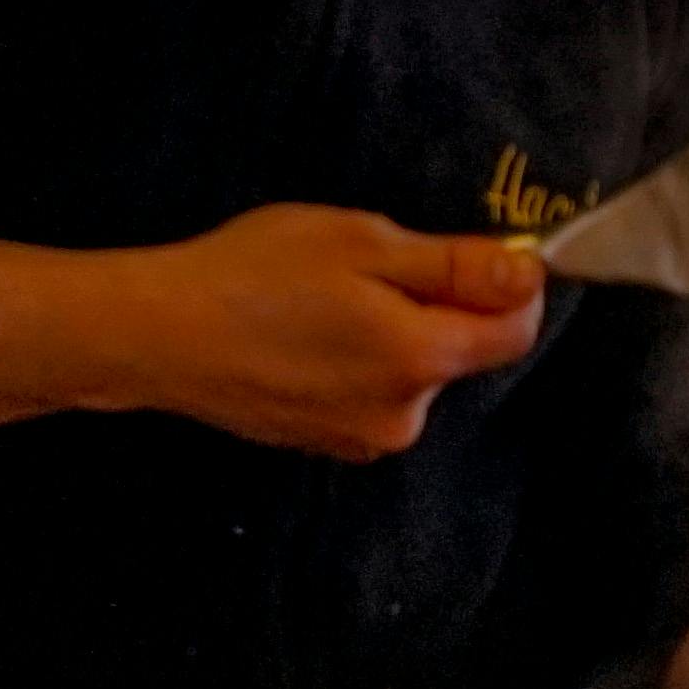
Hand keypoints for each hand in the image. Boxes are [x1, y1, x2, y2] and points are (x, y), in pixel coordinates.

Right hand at [122, 204, 546, 462]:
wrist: (159, 335)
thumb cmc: (254, 275)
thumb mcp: (361, 243)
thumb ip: (454, 266)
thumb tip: (529, 277)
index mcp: (420, 359)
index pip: (516, 331)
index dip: (507, 285)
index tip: (465, 253)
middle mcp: (402, 416)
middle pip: (458, 352)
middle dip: (428, 307)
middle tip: (356, 270)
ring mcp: (360, 439)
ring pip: (408, 373)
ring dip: (387, 336)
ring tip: (316, 304)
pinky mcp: (324, 445)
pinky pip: (367, 395)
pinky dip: (349, 364)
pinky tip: (297, 338)